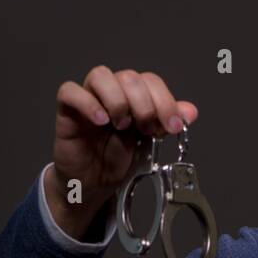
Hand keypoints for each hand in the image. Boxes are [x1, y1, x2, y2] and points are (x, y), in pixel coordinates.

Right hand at [47, 67, 198, 240]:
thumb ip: (166, 124)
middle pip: (129, 77)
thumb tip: (190, 111)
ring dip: (117, 99)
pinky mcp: (67, 110)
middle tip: (145, 129)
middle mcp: (112, 91)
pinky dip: (87, 103)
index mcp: (133, 95)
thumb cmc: (117, 158)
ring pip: (100, 75)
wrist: (93, 182)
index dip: (164, 100)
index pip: (150, 81)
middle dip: (144, 104)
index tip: (171, 126)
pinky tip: (101, 121)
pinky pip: (70, 92)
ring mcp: (89, 98)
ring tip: (122, 125)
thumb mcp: (149, 142)